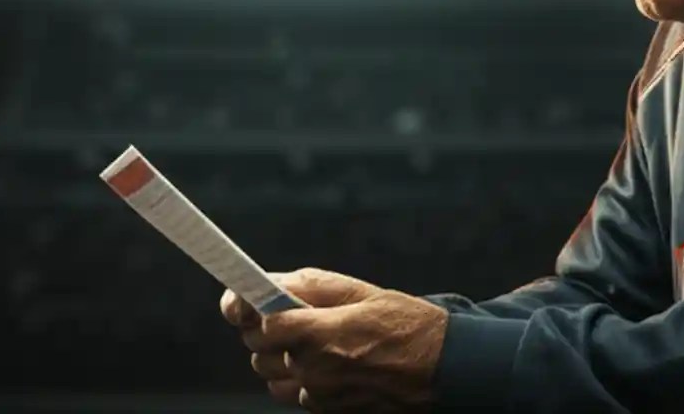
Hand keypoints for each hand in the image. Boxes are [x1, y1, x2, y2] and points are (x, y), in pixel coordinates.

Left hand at [220, 269, 448, 412]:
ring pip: (269, 373)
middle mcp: (317, 367)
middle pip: (257, 348)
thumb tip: (271, 281)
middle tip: (286, 312)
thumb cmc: (407, 324)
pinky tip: (323, 361)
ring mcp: (320, 393)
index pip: (263, 323)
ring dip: (277, 353)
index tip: (241, 298)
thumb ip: (312, 286)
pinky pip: (291, 391)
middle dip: (263, 328)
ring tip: (308, 337)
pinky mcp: (325, 409)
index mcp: (325, 332)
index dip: (247, 307)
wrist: (441, 368)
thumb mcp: (363, 292)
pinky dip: (296, 376)